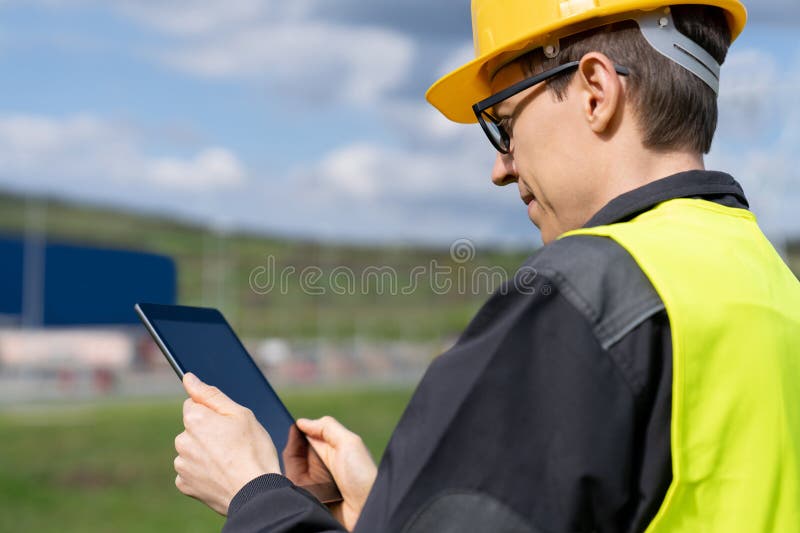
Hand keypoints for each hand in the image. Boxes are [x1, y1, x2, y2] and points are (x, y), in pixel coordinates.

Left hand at [174, 373, 280, 514]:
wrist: (255, 493)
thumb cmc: (253, 451)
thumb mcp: (240, 414)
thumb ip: (211, 395)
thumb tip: (189, 378)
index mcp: (195, 419)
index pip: (194, 405)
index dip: (213, 413)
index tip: (228, 424)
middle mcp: (182, 441)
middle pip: (193, 428)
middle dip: (208, 432)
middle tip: (233, 444)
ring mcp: (182, 464)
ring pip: (192, 450)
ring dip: (205, 452)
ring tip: (229, 461)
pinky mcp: (185, 485)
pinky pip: (191, 471)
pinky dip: (203, 472)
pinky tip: (221, 474)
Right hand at [296, 416, 377, 530]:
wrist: (365, 508)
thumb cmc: (363, 475)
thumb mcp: (349, 443)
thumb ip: (327, 428)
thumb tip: (302, 422)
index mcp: (333, 451)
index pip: (309, 438)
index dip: (299, 432)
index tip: (294, 426)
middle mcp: (321, 466)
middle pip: (297, 452)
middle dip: (292, 444)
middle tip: (293, 440)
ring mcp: (313, 483)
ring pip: (291, 467)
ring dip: (290, 458)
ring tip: (293, 452)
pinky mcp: (306, 497)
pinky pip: (290, 484)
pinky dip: (286, 474)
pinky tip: (288, 466)